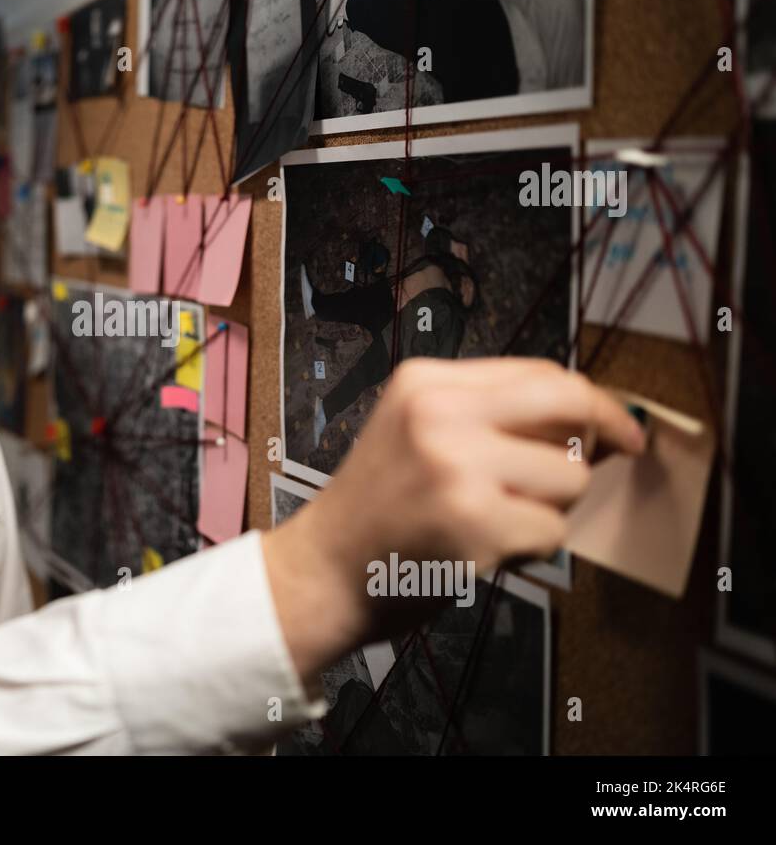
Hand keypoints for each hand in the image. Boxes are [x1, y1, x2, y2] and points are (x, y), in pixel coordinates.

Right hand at [263, 357, 645, 682]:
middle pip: (570, 404)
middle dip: (601, 436)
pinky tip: (487, 548)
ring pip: (571, 477)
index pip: (540, 372)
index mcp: (425, 382)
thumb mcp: (415, 430)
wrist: (324, 570)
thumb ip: (488, 414)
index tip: (617, 428)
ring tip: (500, 518)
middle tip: (603, 461)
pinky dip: (532, 548)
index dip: (591, 401)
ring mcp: (456, 467)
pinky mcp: (473, 523)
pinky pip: (553, 530)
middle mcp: (439, 414)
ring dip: (552, 507)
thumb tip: (596, 422)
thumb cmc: (378, 507)